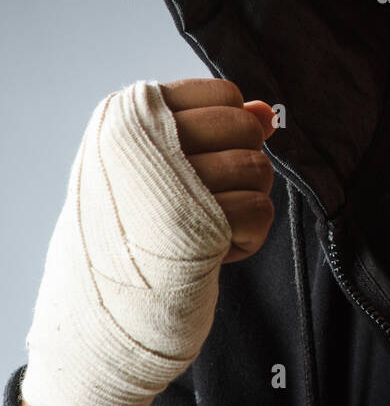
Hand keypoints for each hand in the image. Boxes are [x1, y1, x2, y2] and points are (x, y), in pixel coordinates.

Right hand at [21, 77, 277, 405]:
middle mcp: (142, 141)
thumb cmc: (136, 232)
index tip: (209, 160)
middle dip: (245, 167)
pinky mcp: (192, 228)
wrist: (104, 310)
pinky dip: (247, 238)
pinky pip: (261, 212)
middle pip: (246, 130)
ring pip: (258, 169)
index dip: (235, 130)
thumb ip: (218, 131)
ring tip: (208, 229)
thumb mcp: (167, 169)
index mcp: (130, 116)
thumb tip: (268, 113)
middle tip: (214, 201)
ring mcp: (166, 183)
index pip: (226, 95)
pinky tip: (213, 252)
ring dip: (245, 207)